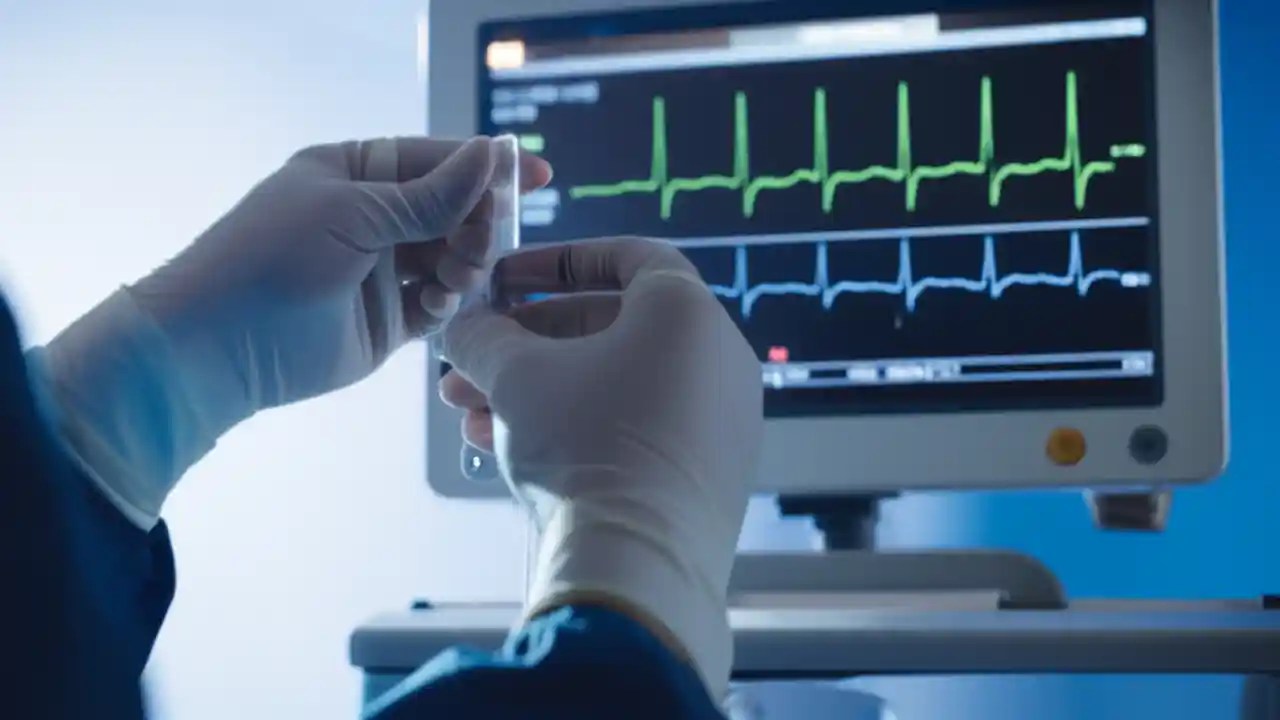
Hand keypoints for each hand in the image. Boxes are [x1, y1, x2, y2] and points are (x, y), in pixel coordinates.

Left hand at [135, 136, 549, 416]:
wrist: (221, 344)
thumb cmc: (274, 257)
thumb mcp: (353, 212)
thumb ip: (429, 195)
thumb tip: (488, 155)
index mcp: (353, 174)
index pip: (433, 161)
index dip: (484, 168)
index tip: (535, 174)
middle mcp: (370, 219)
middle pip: (450, 212)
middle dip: (475, 224)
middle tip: (481, 241)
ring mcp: (379, 272)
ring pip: (451, 259)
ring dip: (464, 264)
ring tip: (456, 276)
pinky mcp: (388, 321)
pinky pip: (439, 305)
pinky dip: (449, 302)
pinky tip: (438, 305)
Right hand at [439, 237, 763, 701]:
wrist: (636, 566)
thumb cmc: (584, 446)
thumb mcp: (515, 375)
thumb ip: (483, 336)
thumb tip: (463, 328)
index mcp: (688, 312)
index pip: (629, 257)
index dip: (559, 260)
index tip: (510, 276)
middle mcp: (719, 358)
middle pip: (611, 330)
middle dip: (527, 344)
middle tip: (471, 362)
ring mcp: (721, 420)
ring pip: (614, 386)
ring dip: (538, 392)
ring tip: (470, 415)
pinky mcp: (710, 474)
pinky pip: (637, 430)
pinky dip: (577, 428)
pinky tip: (506, 448)